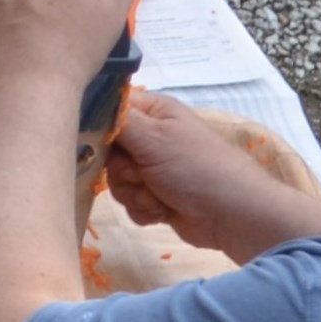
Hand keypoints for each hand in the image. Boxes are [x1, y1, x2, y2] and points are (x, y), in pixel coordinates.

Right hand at [106, 91, 320, 261]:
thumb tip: (87, 104)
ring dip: (133, 192)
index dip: (100, 127)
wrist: (233, 217)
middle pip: (106, 150)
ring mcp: (152, 169)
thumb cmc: (196, 168)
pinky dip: (142, 208)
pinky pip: (128, 202)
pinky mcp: (154, 197)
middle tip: (141, 173)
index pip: (108, 110)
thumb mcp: (153, 136)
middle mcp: (149, 137)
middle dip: (120, 169)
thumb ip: (116, 121)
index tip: (102, 143)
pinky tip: (162, 210)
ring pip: (115, 179)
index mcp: (152, 112)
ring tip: (158, 195)